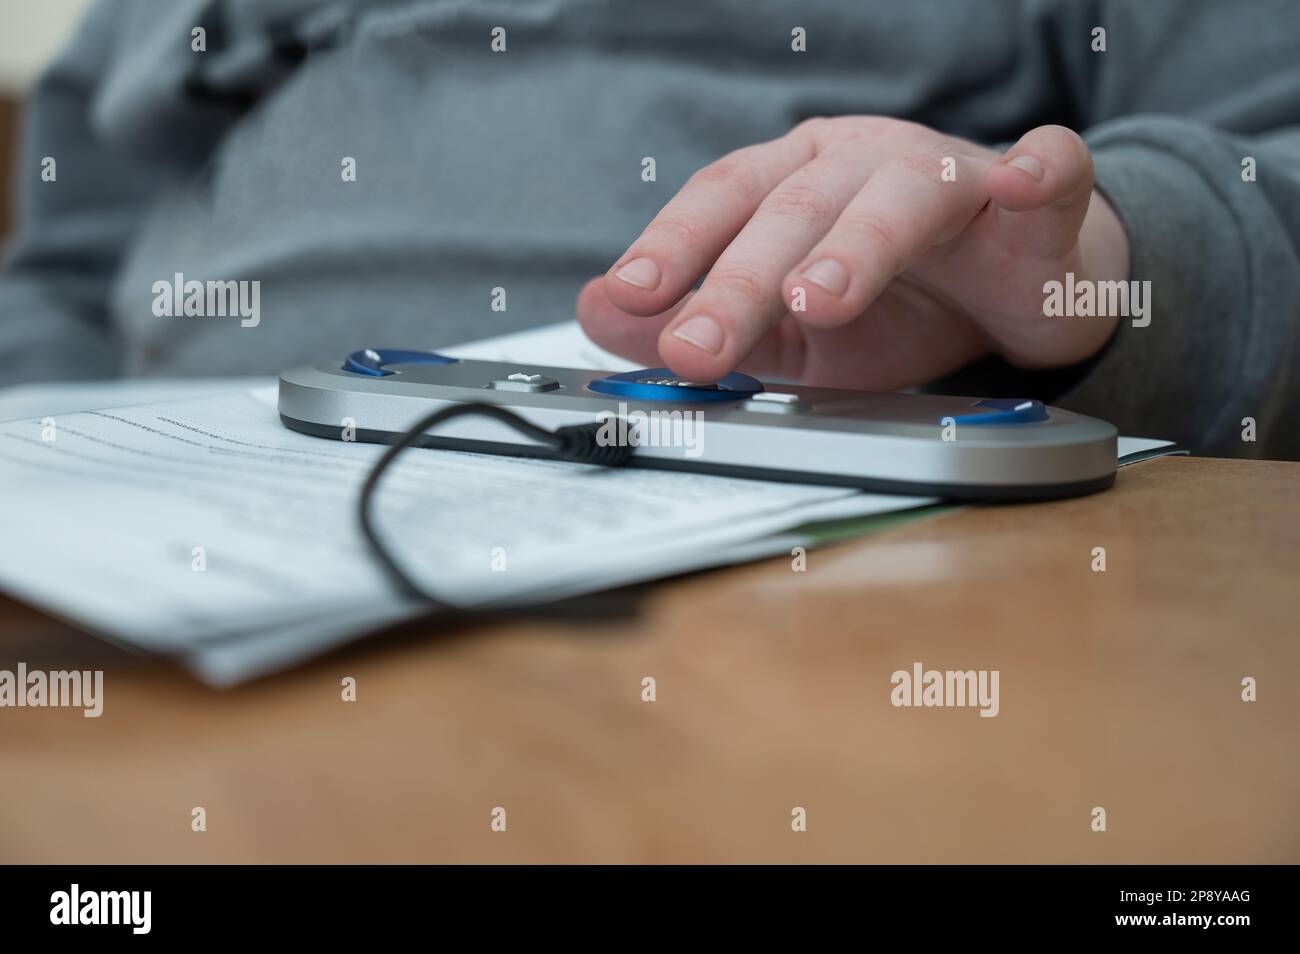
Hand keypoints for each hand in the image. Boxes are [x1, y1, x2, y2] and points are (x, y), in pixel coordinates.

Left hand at [576, 117, 1128, 388]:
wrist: (1016, 294)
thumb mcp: (786, 332)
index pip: (721, 202)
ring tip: (817, 300)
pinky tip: (1022, 181)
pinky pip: (1048, 171)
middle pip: (793, 208)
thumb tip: (599, 315)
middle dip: (740, 281)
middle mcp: (862, 163)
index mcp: (794, 182)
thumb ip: (706, 322)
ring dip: (856, 245)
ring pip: (901, 195)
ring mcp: (951, 175)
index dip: (673, 246)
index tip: (627, 297)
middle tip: (698, 346)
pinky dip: (1040, 172)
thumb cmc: (896, 303)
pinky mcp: (1041, 199)